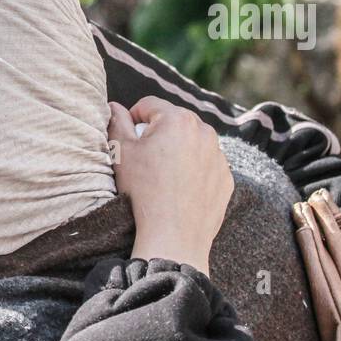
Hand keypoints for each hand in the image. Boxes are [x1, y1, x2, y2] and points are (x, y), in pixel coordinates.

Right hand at [108, 96, 233, 274]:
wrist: (173, 234)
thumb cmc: (144, 191)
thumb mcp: (122, 153)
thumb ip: (116, 122)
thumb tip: (114, 107)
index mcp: (177, 119)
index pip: (149, 105)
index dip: (132, 118)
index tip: (127, 138)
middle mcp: (204, 131)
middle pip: (173, 121)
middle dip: (158, 134)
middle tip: (144, 160)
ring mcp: (219, 155)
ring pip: (192, 143)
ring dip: (177, 151)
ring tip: (162, 176)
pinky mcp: (226, 177)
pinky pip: (206, 164)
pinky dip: (193, 170)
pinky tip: (179, 189)